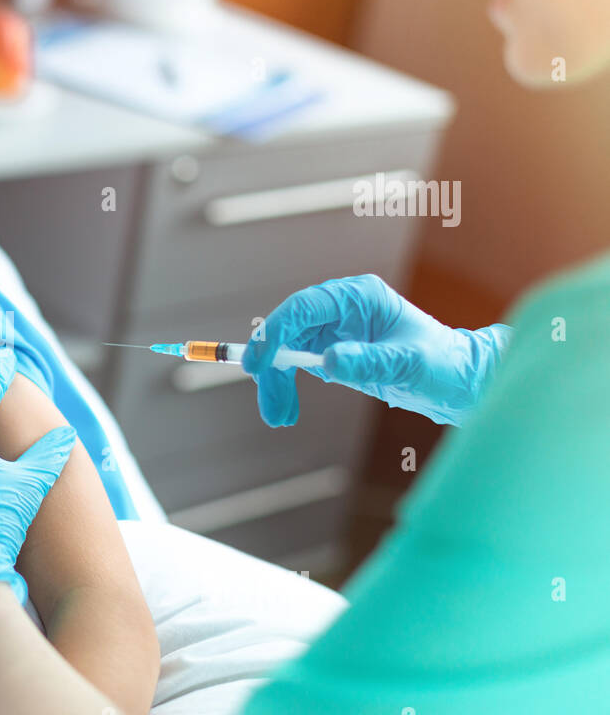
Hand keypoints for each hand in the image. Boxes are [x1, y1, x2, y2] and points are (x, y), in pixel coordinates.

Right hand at [241, 274, 512, 426]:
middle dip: (272, 367)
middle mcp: (341, 308)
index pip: (304, 307)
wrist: (458, 383)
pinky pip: (294, 366)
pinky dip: (285, 388)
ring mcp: (333, 330)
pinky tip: (287, 411)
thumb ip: (369, 361)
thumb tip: (327, 362)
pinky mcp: (330, 351)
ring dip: (275, 383)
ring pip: (285, 351)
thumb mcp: (409, 364)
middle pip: (287, 330)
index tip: (258, 363)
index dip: (275, 332)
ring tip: (279, 418)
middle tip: (269, 405)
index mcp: (359, 296)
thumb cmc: (442, 365)